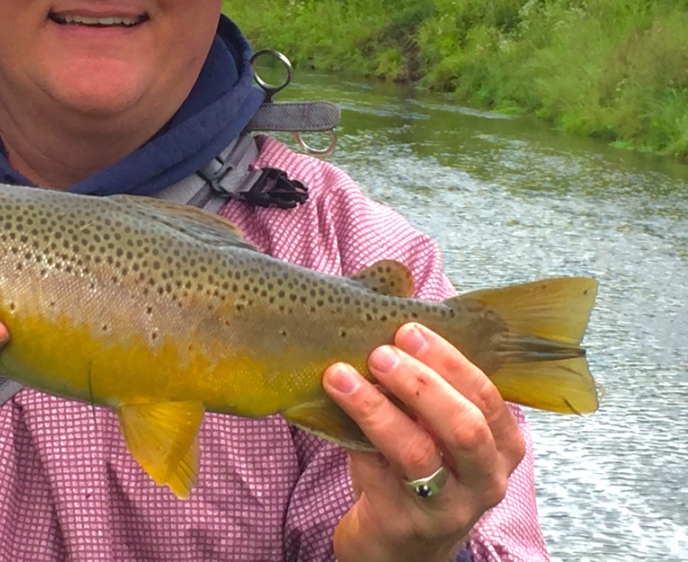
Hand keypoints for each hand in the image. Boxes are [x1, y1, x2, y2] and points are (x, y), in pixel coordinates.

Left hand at [321, 323, 525, 561]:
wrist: (400, 542)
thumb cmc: (420, 465)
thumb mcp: (437, 425)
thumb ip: (432, 378)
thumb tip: (392, 295)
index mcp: (502, 446)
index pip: (488, 397)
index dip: (449, 360)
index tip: (408, 330)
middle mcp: (484, 480)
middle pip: (463, 427)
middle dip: (420, 383)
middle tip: (379, 353)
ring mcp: (447, 508)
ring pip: (417, 453)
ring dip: (375, 408)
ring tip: (339, 376)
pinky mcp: (404, 525)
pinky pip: (376, 476)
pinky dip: (352, 439)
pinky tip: (331, 414)